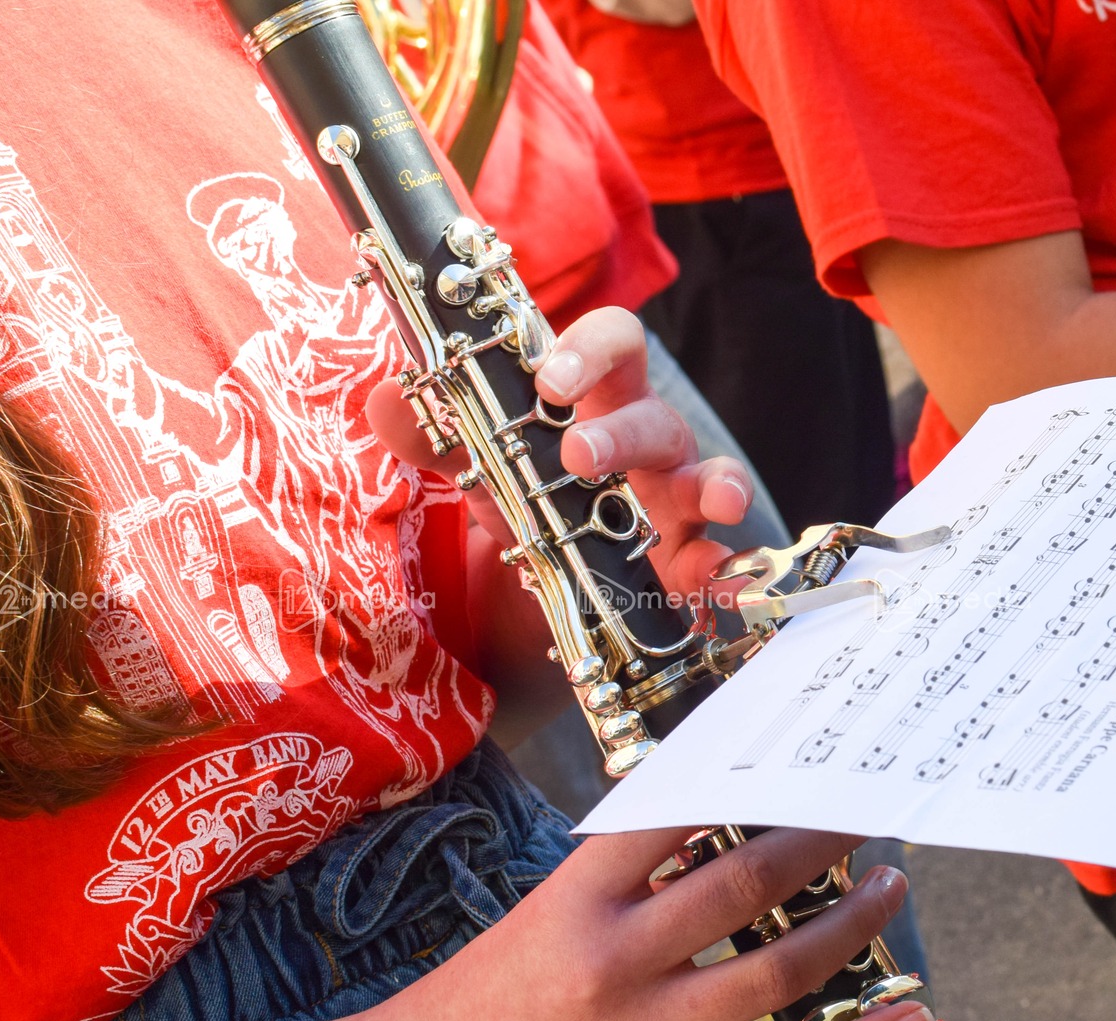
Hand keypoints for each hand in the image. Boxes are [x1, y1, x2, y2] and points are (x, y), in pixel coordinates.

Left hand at [367, 306, 753, 605]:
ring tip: (717, 502)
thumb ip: (433, 430)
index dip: (590, 351)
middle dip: (621, 434)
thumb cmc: (526, 493)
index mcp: (597, 399)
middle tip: (577, 457)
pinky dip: (727, 570)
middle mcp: (644, 443)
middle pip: (654, 416)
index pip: (613, 344)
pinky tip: (721, 580)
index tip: (550, 377)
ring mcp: (673, 502)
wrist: (542, 580)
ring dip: (715, 485)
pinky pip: (720, 561)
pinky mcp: (684, 561)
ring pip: (708, 478)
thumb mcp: (477, 462)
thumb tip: (388, 399)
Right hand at [370, 826, 935, 1020]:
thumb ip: (627, 876)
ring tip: (890, 889)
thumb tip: (722, 824)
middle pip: (743, 884)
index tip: (807, 756)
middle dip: (822, 843)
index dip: (754, 780)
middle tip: (871, 812)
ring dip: (849, 928)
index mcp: (575, 895)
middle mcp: (611, 957)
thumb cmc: (481, 995)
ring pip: (773, 973)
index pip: (678, 814)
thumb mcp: (542, 912)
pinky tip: (910, 1019)